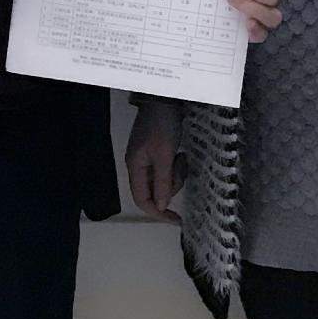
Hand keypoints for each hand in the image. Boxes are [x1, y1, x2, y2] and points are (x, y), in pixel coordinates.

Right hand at [125, 100, 180, 220]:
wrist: (163, 98)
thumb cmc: (163, 126)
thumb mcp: (165, 155)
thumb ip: (163, 181)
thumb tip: (161, 206)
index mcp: (135, 167)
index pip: (142, 200)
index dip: (158, 212)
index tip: (177, 219)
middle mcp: (138, 165)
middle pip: (155, 190)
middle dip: (172, 183)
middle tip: (181, 165)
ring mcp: (146, 158)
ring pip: (163, 180)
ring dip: (175, 173)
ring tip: (181, 156)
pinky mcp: (155, 152)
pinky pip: (166, 169)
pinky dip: (174, 166)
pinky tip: (180, 153)